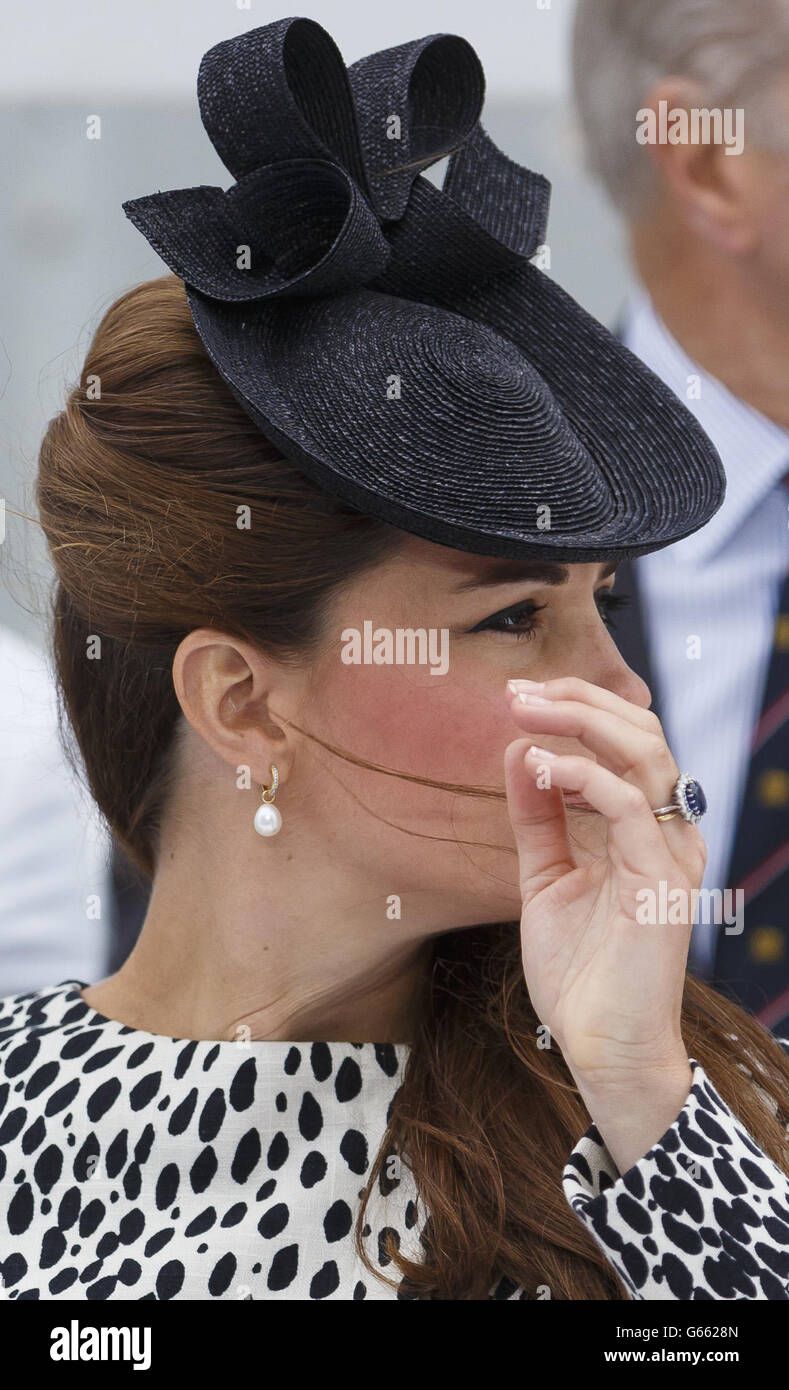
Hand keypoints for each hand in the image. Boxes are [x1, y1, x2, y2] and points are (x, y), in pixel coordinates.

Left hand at [503, 677, 702, 1160]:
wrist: (601, 1047)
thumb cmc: (580, 971)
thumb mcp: (546, 879)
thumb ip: (538, 819)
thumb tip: (518, 751)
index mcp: (645, 828)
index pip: (625, 741)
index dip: (575, 708)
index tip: (516, 697)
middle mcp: (667, 832)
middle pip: (641, 731)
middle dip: (578, 700)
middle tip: (518, 692)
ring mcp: (670, 853)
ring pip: (644, 753)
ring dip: (581, 721)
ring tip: (525, 712)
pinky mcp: (661, 881)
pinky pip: (628, 806)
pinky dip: (581, 776)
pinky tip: (536, 768)